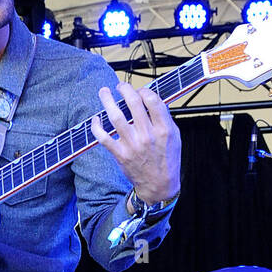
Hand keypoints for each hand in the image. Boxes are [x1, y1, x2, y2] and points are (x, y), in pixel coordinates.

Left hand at [91, 82, 180, 205]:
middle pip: (133, 103)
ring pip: (116, 116)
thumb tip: (152, 99)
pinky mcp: (120, 154)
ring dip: (107, 101)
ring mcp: (132, 145)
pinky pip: (103, 138)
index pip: (152, 100)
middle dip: (124, 89)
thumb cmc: (167, 160)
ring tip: (104, 92)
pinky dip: (96, 127)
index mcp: (163, 129)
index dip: (143, 90)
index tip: (140, 91)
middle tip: (120, 86)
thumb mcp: (175, 136)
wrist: (159, 186)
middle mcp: (147, 135)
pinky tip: (96, 119)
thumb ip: (164, 118)